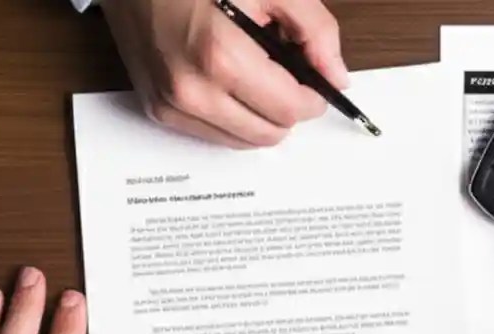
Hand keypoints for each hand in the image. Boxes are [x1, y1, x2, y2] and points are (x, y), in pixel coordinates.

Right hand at [103, 0, 346, 147]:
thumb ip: (315, 31)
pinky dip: (230, 115)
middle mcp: (192, 91)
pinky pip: (213, 133)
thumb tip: (337, 76)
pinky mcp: (157, 110)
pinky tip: (225, 78)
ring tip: (251, 69)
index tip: (311, 76)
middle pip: (270, 134)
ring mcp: (171, 105)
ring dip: (259, 114)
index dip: (312, 94)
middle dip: (286, 107)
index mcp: (222, 58)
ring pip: (243, 141)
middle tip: (282, 70)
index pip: (291, 110)